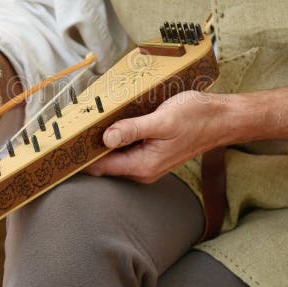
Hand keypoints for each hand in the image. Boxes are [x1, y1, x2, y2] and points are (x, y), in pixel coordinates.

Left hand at [85, 84, 287, 182]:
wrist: (222, 118)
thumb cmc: (196, 117)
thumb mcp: (162, 120)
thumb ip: (132, 130)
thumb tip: (105, 138)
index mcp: (143, 165)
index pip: (100, 167)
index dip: (81, 156)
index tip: (64, 142)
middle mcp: (143, 169)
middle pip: (105, 162)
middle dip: (90, 146)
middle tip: (73, 124)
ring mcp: (148, 162)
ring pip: (115, 154)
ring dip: (104, 139)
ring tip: (89, 119)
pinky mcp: (153, 152)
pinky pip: (127, 148)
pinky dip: (118, 137)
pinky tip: (113, 120)